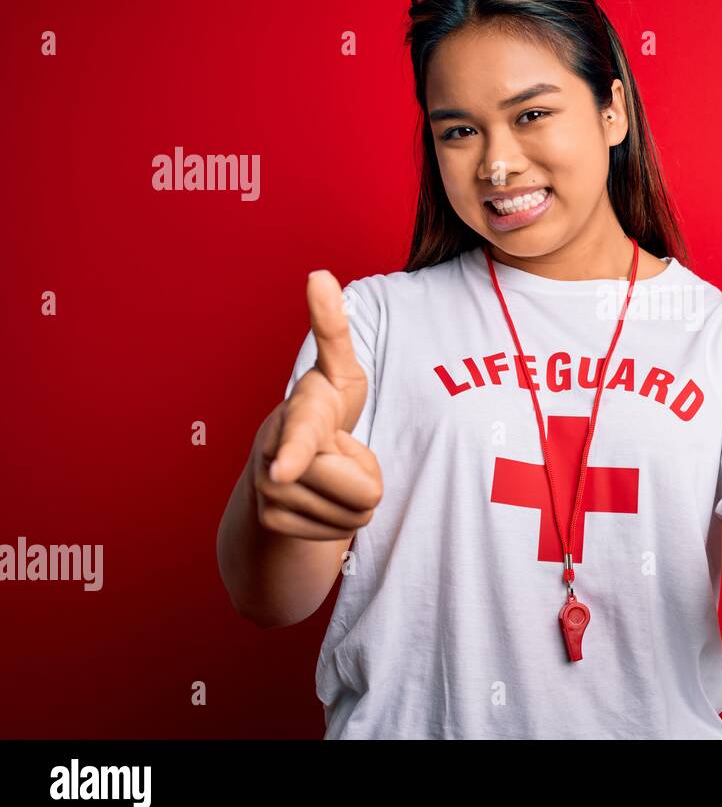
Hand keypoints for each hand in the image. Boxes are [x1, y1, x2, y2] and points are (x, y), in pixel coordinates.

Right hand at [252, 271, 382, 539]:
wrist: (291, 465)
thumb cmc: (326, 408)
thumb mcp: (339, 371)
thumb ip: (332, 327)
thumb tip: (319, 273)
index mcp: (296, 418)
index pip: (300, 437)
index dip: (293, 453)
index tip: (283, 469)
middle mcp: (272, 458)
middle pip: (364, 490)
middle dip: (368, 474)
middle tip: (342, 453)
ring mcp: (269, 496)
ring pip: (357, 514)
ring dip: (356, 497)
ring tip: (331, 473)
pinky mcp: (274, 527)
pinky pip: (344, 533)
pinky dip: (342, 518)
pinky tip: (321, 498)